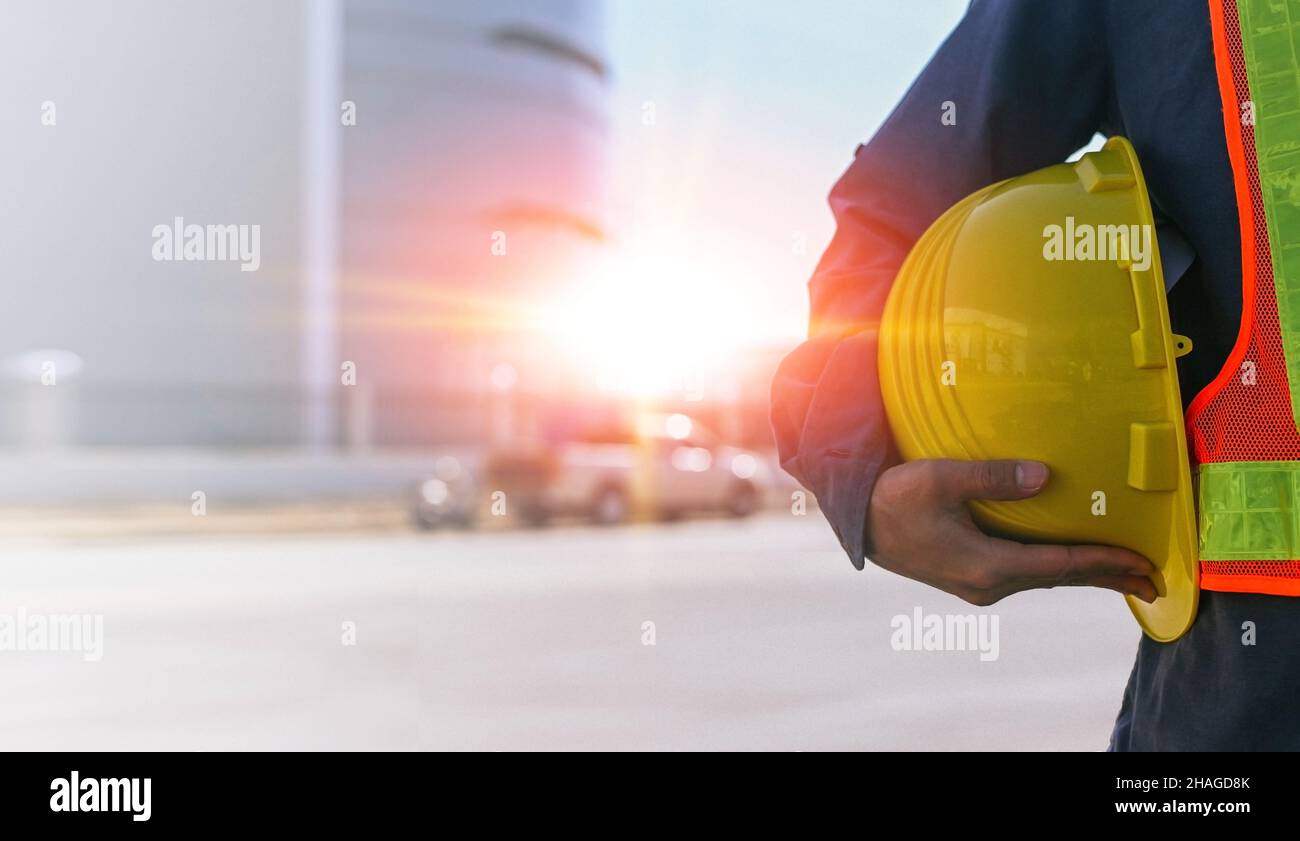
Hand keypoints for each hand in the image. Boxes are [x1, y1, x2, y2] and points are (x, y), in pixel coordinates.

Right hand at [865, 459, 1156, 605]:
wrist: (858, 522)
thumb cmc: (893, 497)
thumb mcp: (940, 478)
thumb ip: (992, 477)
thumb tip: (1045, 476)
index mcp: (986, 565)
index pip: (1061, 564)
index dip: (1106, 562)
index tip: (1145, 563)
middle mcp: (987, 583)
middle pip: (1061, 580)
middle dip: (1108, 578)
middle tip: (1155, 582)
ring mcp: (977, 584)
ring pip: (1044, 578)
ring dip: (1084, 575)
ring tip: (1122, 573)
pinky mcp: (968, 576)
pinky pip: (1026, 574)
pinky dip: (1057, 568)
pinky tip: (1067, 562)